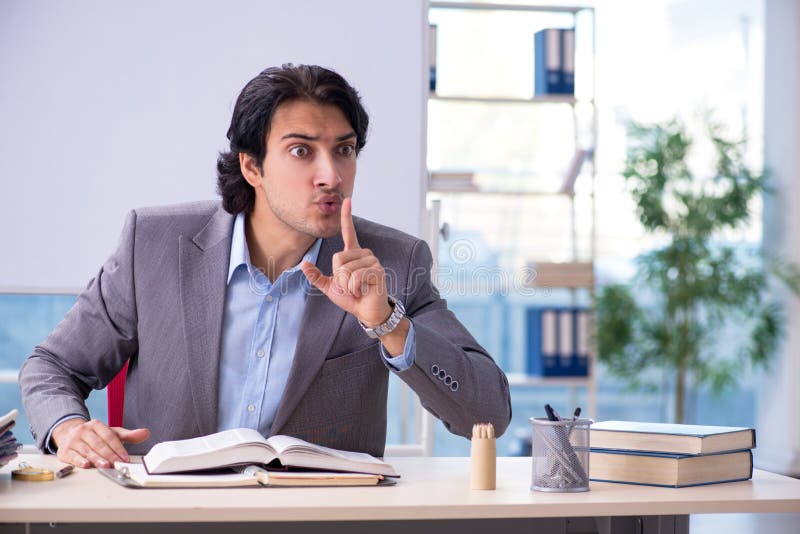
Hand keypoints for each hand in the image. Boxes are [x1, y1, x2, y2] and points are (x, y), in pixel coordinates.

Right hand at [51, 418, 149, 467]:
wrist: (68, 433)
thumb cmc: (94, 436)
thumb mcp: (111, 433)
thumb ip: (128, 435)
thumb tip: (146, 433)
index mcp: (96, 424)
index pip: (109, 437)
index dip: (118, 448)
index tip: (125, 458)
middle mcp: (84, 430)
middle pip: (99, 444)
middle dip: (109, 455)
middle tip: (117, 463)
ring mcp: (73, 440)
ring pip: (87, 451)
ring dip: (97, 459)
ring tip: (106, 466)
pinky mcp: (64, 451)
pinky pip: (73, 456)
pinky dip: (79, 461)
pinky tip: (86, 465)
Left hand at [301, 197, 391, 326]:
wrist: (366, 312)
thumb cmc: (351, 297)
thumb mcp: (330, 287)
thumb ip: (317, 276)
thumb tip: (303, 264)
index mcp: (353, 254)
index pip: (349, 232)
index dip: (347, 216)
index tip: (347, 200)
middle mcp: (364, 254)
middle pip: (338, 258)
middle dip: (338, 277)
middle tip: (349, 285)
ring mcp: (372, 261)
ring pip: (346, 269)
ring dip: (346, 285)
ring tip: (356, 289)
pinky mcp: (377, 271)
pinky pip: (355, 277)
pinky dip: (354, 288)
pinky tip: (362, 291)